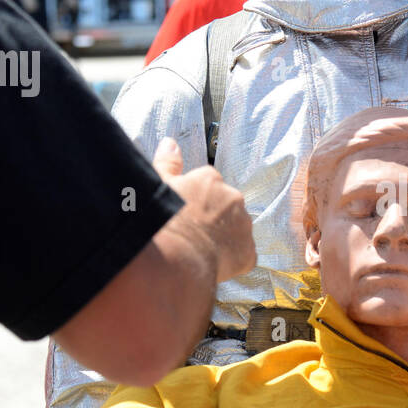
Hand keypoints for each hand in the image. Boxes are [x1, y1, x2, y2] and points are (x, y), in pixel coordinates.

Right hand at [152, 137, 255, 283]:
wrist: (174, 259)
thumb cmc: (162, 222)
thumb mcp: (159, 186)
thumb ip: (168, 162)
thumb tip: (170, 143)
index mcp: (210, 179)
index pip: (208, 185)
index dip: (195, 201)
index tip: (185, 214)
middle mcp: (233, 198)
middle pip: (225, 207)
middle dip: (213, 218)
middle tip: (193, 233)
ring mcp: (244, 226)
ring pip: (237, 230)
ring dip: (224, 238)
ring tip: (201, 250)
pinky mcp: (249, 253)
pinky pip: (244, 255)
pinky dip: (232, 260)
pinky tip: (213, 264)